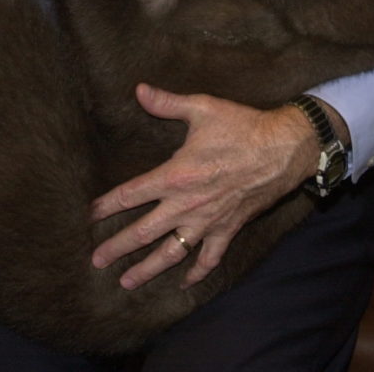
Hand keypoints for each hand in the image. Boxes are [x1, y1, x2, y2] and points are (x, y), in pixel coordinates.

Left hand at [89, 84, 316, 289]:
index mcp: (175, 175)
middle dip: (117, 247)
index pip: (131, 194)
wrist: (285, 149)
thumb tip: (139, 90)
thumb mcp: (202, 108)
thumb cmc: (242, 127)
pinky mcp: (228, 229)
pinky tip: (183, 284)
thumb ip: (167, 103)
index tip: (89, 216)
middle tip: (96, 260)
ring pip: (171, 252)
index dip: (107, 205)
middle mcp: (187, 204)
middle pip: (143, 232)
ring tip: (127, 282)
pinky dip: (196, 272)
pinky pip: (210, 258)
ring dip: (147, 269)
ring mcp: (207, 221)